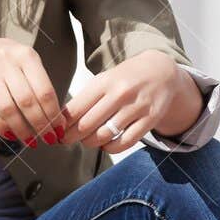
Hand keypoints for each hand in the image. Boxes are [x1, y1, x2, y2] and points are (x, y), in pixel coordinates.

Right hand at [0, 37, 65, 145]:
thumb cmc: (12, 64)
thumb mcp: (29, 65)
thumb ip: (42, 88)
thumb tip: (57, 121)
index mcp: (26, 56)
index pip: (44, 90)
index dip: (53, 114)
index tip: (59, 129)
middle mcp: (5, 61)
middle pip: (26, 101)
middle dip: (40, 125)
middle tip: (48, 139)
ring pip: (6, 108)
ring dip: (21, 129)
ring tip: (31, 141)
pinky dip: (0, 127)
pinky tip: (11, 135)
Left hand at [57, 52, 181, 153]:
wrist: (162, 72)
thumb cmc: (127, 78)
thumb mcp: (105, 80)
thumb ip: (86, 99)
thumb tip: (63, 122)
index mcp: (104, 82)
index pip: (75, 109)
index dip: (62, 125)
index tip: (57, 130)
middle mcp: (120, 94)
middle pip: (87, 125)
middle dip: (72, 137)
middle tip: (67, 139)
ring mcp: (137, 107)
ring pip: (104, 135)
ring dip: (90, 143)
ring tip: (87, 141)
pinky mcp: (150, 119)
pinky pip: (125, 142)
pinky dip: (110, 148)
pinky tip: (105, 144)